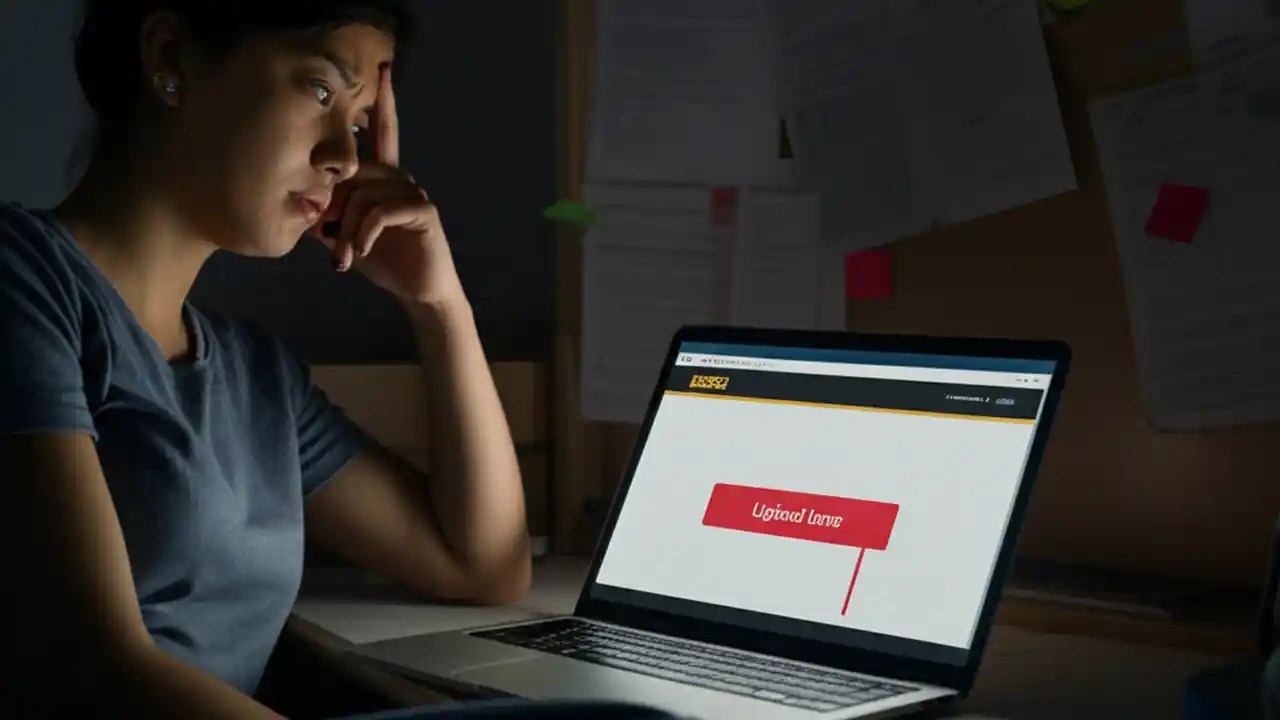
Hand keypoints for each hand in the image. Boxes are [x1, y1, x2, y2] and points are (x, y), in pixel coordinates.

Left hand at [309, 66, 464, 308]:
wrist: (418, 289)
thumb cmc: (384, 259)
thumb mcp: (346, 234)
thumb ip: (326, 213)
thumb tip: (300, 201)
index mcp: (384, 177)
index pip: (382, 132)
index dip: (383, 102)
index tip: (382, 68)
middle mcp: (401, 177)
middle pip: (355, 171)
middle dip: (336, 209)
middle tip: (331, 242)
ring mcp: (414, 191)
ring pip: (363, 194)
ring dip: (348, 230)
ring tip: (346, 256)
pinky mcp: (423, 210)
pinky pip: (382, 210)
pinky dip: (365, 233)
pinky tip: (361, 252)